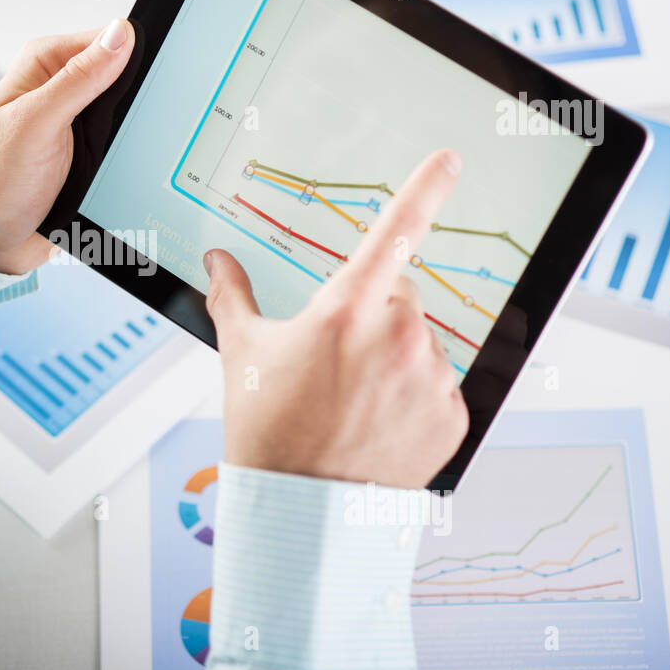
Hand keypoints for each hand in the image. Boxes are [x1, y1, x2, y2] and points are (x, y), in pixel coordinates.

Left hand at [0, 20, 134, 274]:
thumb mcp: (35, 123)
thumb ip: (77, 79)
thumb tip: (120, 34)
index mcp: (46, 65)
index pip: (109, 41)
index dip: (136, 57)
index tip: (160, 76)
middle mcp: (64, 89)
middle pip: (126, 81)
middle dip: (139, 103)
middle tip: (139, 128)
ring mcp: (79, 124)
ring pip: (131, 118)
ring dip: (136, 137)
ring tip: (133, 158)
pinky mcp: (90, 156)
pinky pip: (126, 149)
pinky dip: (132, 160)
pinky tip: (134, 173)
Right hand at [204, 148, 468, 489]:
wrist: (300, 509)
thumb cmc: (267, 430)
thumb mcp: (241, 354)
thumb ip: (231, 296)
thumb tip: (216, 260)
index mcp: (347, 310)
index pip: (396, 231)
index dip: (426, 188)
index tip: (451, 159)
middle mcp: (398, 336)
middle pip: (399, 296)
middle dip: (373, 315)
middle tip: (334, 360)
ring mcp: (431, 377)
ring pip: (420, 343)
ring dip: (395, 358)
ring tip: (353, 401)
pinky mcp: (452, 415)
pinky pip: (438, 386)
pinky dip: (413, 397)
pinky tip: (377, 422)